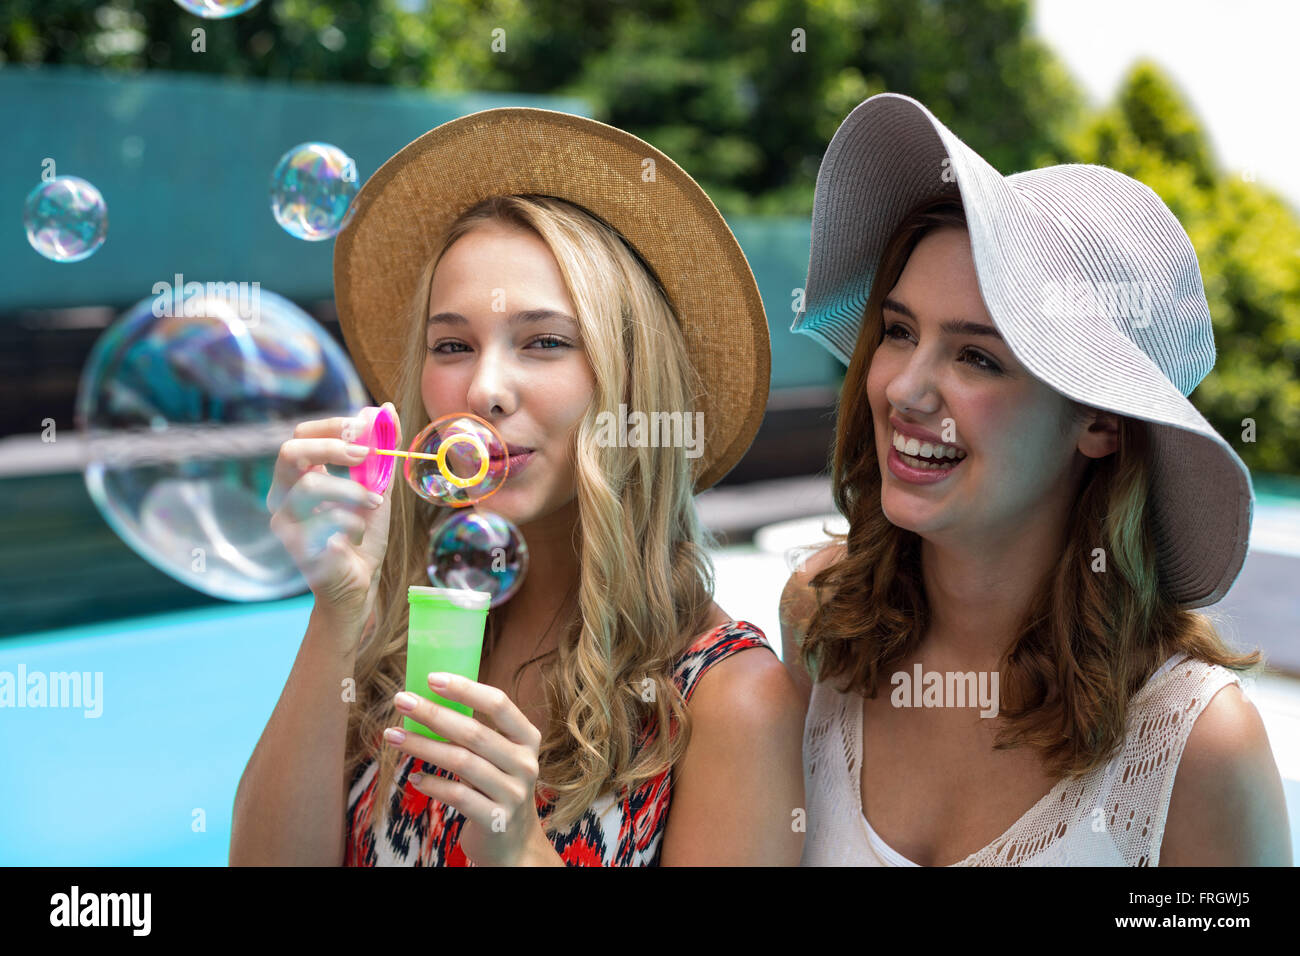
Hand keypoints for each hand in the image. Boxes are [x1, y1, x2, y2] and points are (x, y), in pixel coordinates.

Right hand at [266, 403, 400, 631]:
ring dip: (352, 491)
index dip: (333, 426)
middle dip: (331, 447)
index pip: (302, 434)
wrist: (360, 581)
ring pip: (310, 487)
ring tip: (374, 504)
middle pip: (290, 451)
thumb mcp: (378, 487)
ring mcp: (285, 519)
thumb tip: (388, 410)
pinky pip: (322, 522)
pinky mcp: (293, 545)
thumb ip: (381, 453)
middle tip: (365, 455)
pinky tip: (358, 533)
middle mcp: (286, 493)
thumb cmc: (363, 532)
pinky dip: (351, 523)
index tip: (366, 430)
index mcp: (302, 474)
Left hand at [386, 674, 556, 866]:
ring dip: (422, 746)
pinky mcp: (495, 819)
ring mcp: (513, 793)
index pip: (499, 704)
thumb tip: (430, 699)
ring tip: (392, 736)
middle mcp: (525, 763)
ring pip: (461, 762)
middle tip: (401, 700)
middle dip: (433, 713)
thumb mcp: (499, 757)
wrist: (514, 844)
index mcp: (527, 738)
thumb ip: (477, 732)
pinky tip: (414, 777)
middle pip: (473, 732)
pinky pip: (457, 795)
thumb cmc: (496, 788)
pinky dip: (433, 784)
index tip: (431, 678)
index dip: (465, 688)